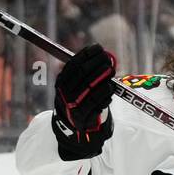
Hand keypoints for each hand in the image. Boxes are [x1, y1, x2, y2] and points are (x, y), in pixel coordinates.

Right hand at [53, 43, 115, 158]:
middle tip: (109, 59)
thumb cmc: (78, 101)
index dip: (87, 54)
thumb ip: (86, 72)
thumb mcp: (75, 85)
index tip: (99, 48)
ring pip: (89, 87)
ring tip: (111, 70)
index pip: (74, 63)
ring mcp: (72, 105)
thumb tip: (105, 55)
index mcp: (62, 81)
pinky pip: (95, 103)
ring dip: (103, 77)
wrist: (71, 127)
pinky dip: (104, 94)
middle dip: (97, 63)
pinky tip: (110, 87)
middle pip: (82, 73)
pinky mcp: (82, 117)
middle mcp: (64, 92)